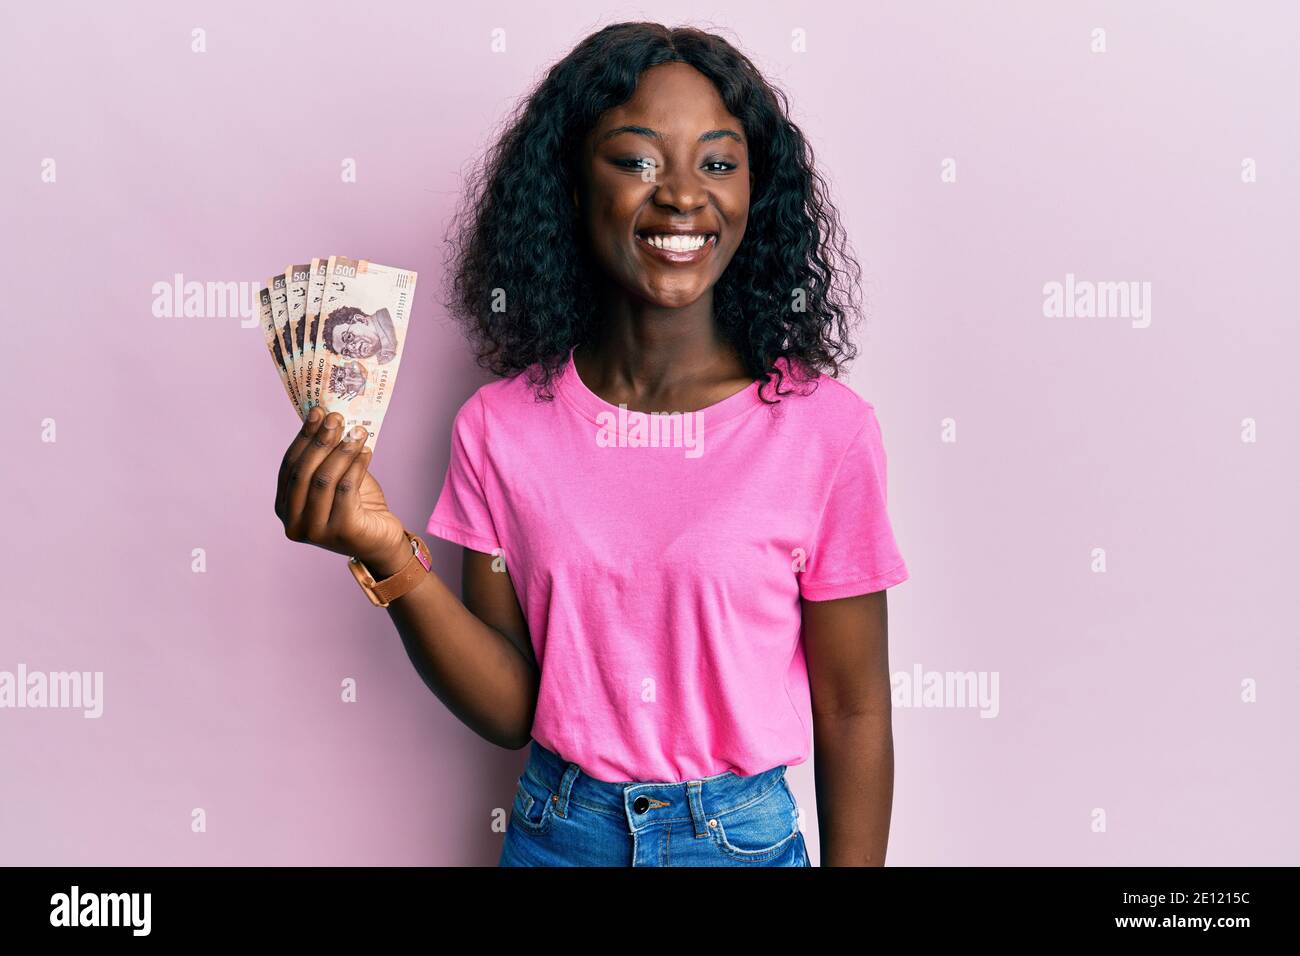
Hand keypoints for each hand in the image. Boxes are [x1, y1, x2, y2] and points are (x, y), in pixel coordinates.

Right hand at [274, 407, 407, 568]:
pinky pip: (346, 490)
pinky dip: (356, 466)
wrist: (381, 540)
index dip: (303, 438)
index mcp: (285, 508)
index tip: (317, 412)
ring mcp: (315, 531)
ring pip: (324, 480)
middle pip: (304, 472)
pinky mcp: (341, 532)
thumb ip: (326, 458)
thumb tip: (325, 417)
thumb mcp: (336, 479)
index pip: (289, 466)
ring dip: (341, 451)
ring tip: (357, 431)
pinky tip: (366, 451)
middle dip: (320, 441)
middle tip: (336, 417)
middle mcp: (293, 523)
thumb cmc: (357, 506)